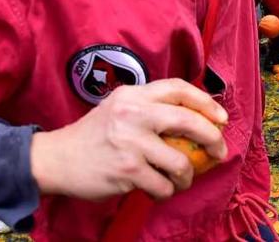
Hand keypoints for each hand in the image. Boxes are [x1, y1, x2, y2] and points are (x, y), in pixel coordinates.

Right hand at [29, 79, 227, 200]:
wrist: (57, 158)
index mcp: (135, 94)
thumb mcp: (120, 107)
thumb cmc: (94, 134)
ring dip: (187, 176)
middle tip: (219, 152)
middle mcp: (134, 114)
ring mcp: (131, 143)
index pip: (179, 89)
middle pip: (188, 121)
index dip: (206, 102)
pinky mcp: (127, 171)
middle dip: (212, 139)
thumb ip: (151, 107)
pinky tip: (159, 189)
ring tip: (183, 179)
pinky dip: (166, 191)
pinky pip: (162, 185)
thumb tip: (195, 117)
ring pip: (180, 162)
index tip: (221, 118)